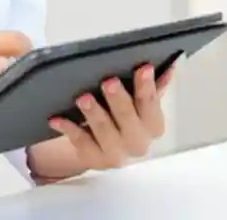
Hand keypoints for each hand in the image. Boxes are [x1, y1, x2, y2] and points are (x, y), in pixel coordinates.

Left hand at [47, 62, 174, 171]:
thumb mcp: (139, 102)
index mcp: (153, 125)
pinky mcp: (94, 159)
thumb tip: (168, 67)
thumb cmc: (123, 118)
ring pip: (105, 132)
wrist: (103, 146)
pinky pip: (80, 142)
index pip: (151, 103)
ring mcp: (116, 154)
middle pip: (128, 119)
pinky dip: (69, 129)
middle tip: (109, 82)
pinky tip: (58, 118)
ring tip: (83, 98)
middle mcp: (138, 142)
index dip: (147, 86)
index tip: (143, 68)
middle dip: (119, 100)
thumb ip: (153, 86)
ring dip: (94, 114)